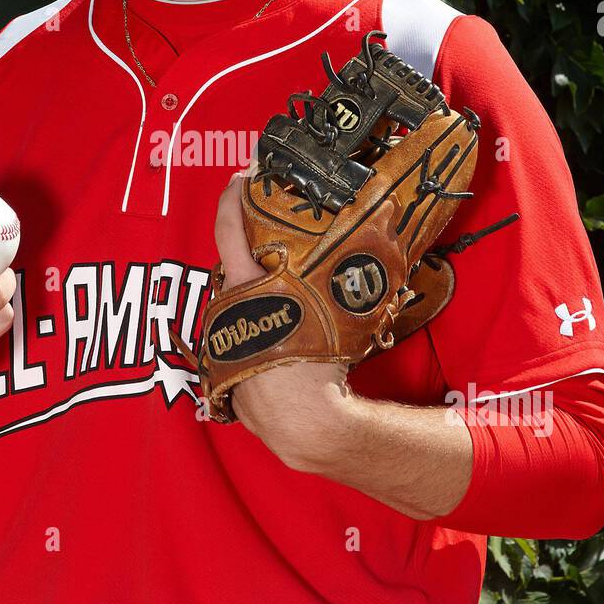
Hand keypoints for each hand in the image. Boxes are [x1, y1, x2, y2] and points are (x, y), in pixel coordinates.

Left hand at [213, 173, 354, 476]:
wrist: (304, 426)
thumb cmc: (323, 369)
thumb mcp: (338, 313)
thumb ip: (345, 278)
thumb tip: (382, 241)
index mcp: (249, 289)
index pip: (230, 230)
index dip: (231, 197)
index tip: (240, 177)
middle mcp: (227, 309)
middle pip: (233, 270)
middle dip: (254, 260)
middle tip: (280, 251)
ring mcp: (221, 339)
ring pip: (237, 305)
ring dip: (257, 300)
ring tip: (289, 305)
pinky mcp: (222, 367)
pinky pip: (237, 336)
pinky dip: (254, 332)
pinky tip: (278, 344)